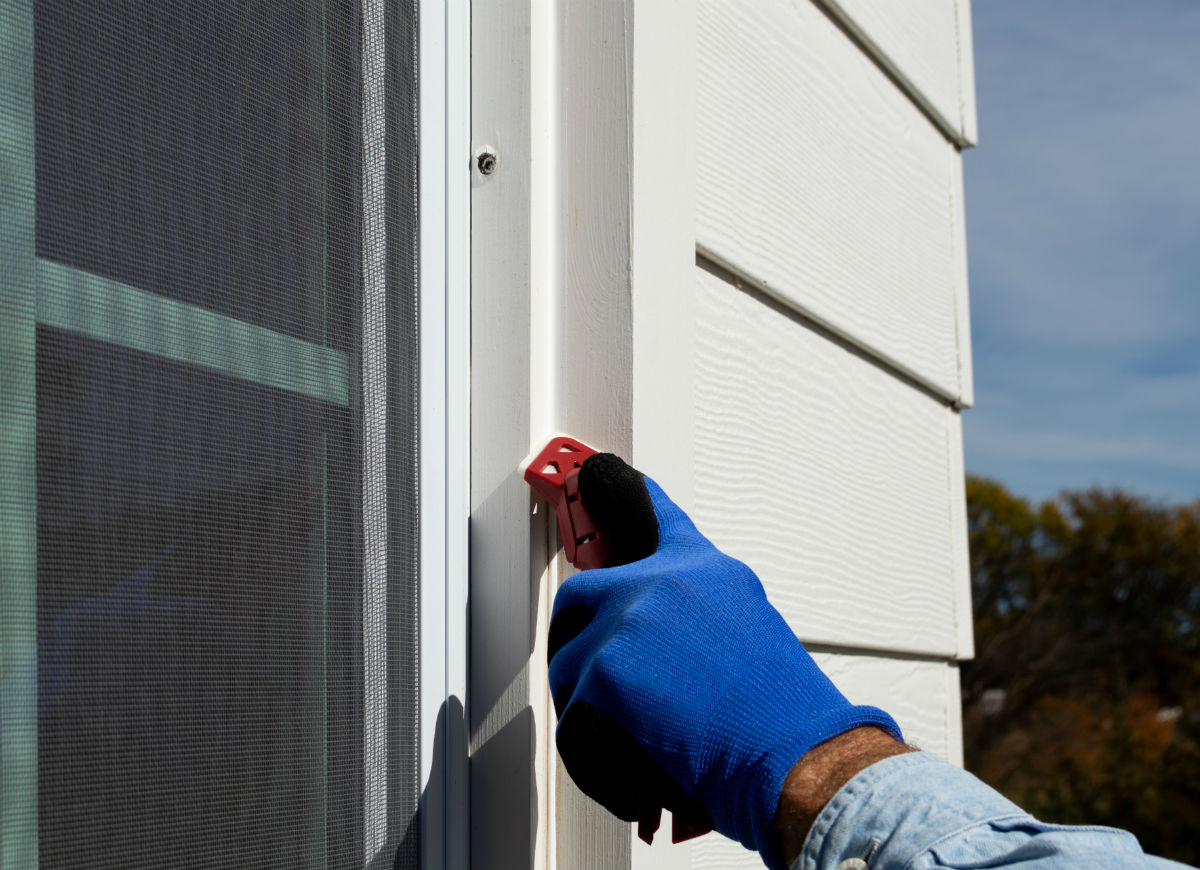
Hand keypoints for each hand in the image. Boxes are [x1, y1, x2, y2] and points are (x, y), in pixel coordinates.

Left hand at [547, 456, 901, 868]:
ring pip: (569, 665)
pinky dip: (590, 758)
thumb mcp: (752, 634)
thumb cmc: (785, 714)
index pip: (657, 514)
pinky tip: (627, 779)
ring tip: (621, 747)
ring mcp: (630, 617)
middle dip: (575, 642)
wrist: (799, 753)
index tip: (598, 468)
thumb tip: (663, 647)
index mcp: (706, 570)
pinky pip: (572, 720)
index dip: (623, 492)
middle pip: (583, 595)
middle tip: (586, 682)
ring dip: (587, 711)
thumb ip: (699, 620)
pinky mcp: (606, 667)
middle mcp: (664, 579)